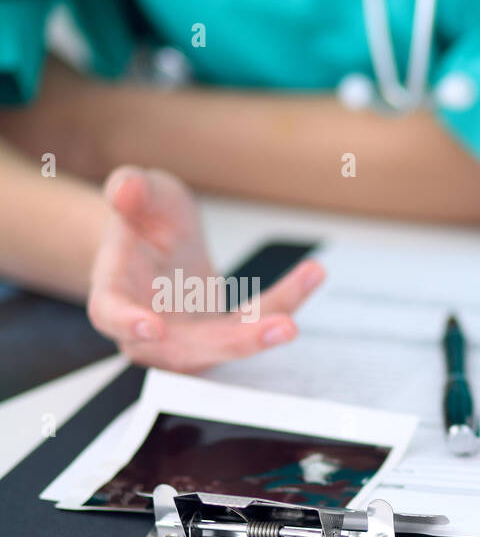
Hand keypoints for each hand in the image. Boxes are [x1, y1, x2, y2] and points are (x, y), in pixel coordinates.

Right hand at [87, 166, 323, 371]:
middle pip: (185, 348)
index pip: (110, 314)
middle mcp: (147, 329)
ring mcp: (185, 340)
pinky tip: (312, 272)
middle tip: (284, 325)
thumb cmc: (142, 220)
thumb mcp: (140, 193)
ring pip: (227, 344)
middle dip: (236, 342)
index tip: (153, 327)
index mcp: (114, 291)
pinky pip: (254, 325)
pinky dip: (285, 301)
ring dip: (268, 326)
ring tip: (305, 288)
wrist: (156, 243)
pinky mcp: (219, 339)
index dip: (128, 323)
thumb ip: (132, 188)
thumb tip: (124, 188)